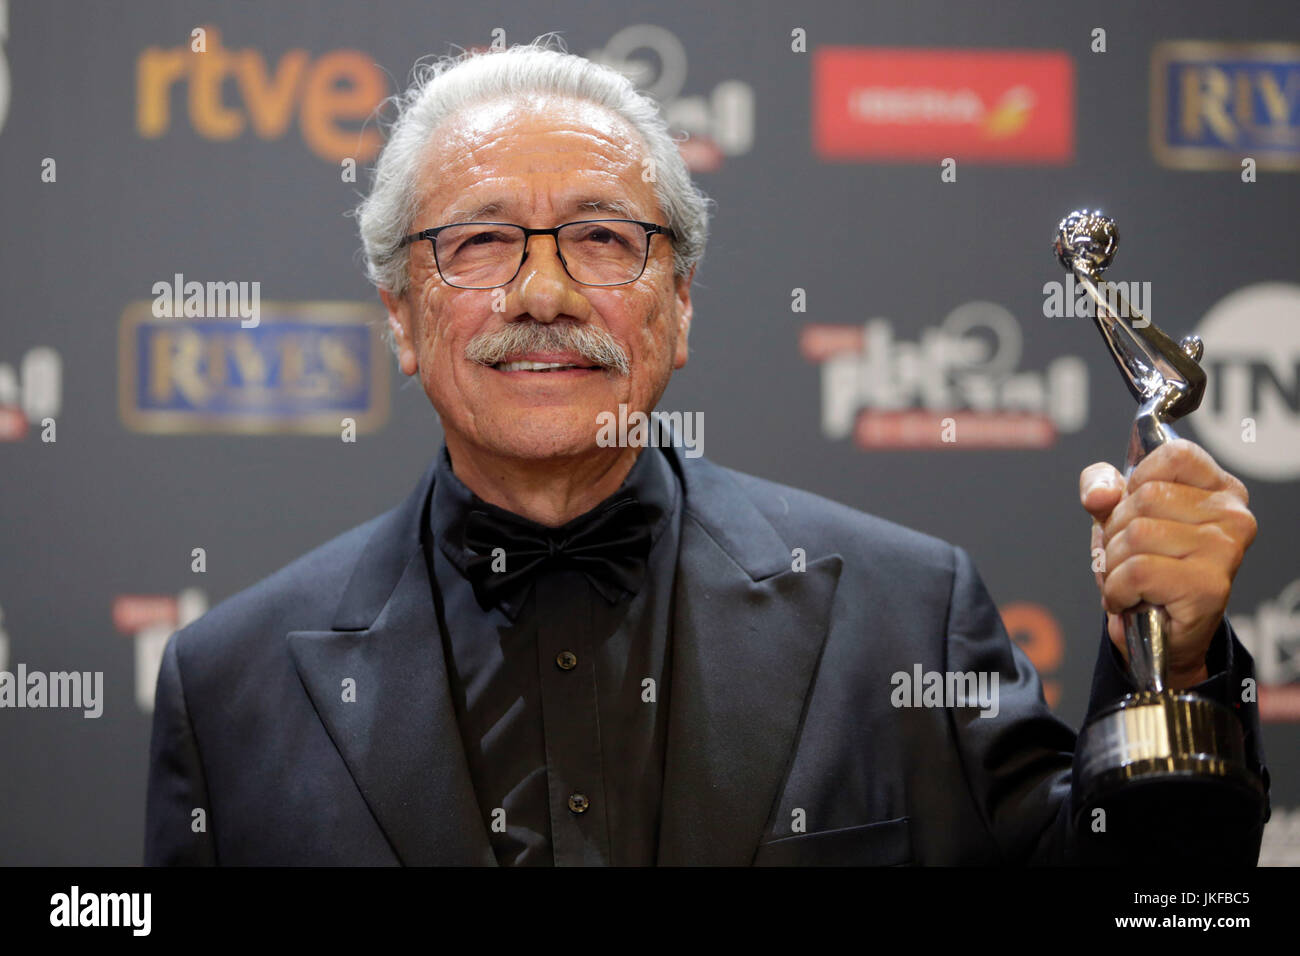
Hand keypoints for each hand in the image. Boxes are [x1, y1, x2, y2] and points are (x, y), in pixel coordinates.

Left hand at [1079, 440, 1256, 689]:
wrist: (1158, 635)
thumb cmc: (1145, 568)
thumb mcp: (1116, 514)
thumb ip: (1100, 486)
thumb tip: (1100, 495)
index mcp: (1220, 489)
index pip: (1174, 455)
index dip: (1137, 481)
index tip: (1136, 509)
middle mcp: (1233, 516)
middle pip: (1145, 497)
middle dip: (1116, 531)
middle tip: (1129, 557)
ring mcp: (1225, 551)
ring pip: (1137, 535)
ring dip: (1114, 564)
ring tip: (1130, 580)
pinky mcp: (1208, 586)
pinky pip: (1137, 571)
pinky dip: (1116, 589)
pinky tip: (1128, 599)